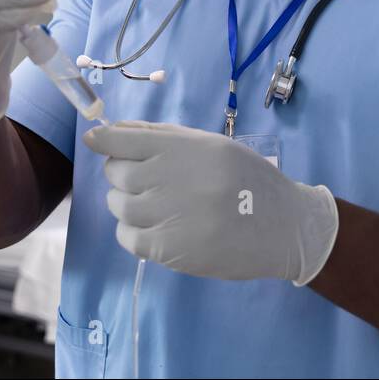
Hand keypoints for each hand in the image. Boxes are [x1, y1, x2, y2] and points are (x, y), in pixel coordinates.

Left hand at [83, 121, 338, 284]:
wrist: (283, 226)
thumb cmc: (248, 180)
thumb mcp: (212, 146)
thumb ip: (164, 137)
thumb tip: (115, 130)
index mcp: (182, 147)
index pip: (123, 138)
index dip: (103, 139)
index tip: (95, 140)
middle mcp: (169, 177)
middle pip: (117, 172)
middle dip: (122, 173)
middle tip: (146, 181)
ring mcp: (166, 214)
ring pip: (119, 205)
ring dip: (129, 203)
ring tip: (158, 206)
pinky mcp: (166, 249)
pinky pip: (127, 236)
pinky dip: (133, 231)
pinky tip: (156, 228)